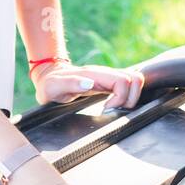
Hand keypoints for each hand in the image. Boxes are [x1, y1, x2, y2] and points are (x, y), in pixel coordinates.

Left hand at [32, 59, 146, 109]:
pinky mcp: (109, 83)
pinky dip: (128, 96)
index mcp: (94, 74)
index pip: (122, 80)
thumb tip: (90, 84)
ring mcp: (108, 78)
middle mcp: (105, 74)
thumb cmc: (50, 85)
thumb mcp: (54, 87)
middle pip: (135, 78)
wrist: (49, 77)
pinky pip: (128, 85)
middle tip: (115, 110)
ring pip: (135, 80)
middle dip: (130, 98)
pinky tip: (115, 105)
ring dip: (132, 97)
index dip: (120, 98)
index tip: (106, 109)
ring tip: (117, 108)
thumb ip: (71, 84)